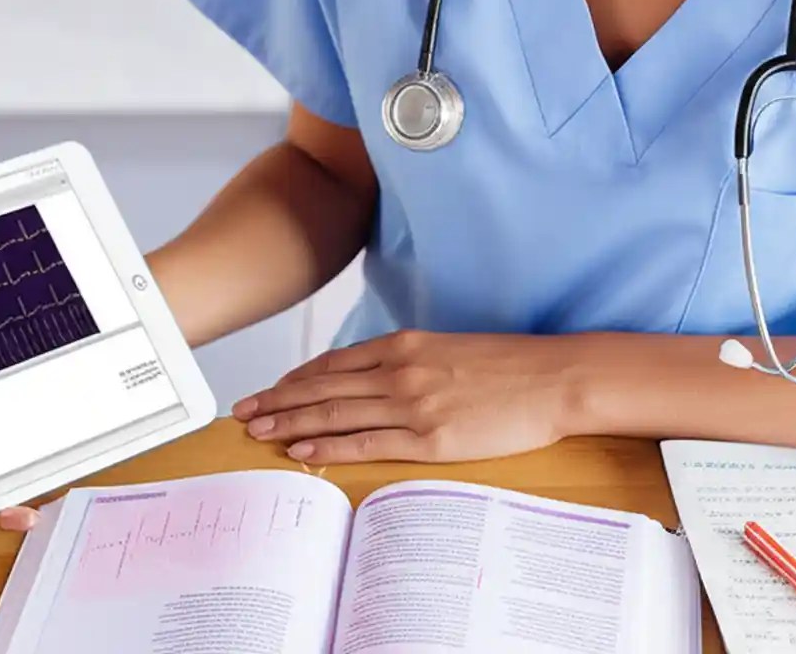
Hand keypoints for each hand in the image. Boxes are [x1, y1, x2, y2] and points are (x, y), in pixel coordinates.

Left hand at [231, 330, 587, 464]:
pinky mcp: (430, 439)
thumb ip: (411, 361)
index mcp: (404, 345)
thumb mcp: (451, 350)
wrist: (555, 379)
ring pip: (334, 415)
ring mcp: (412, 405)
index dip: (294, 380)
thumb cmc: (509, 367)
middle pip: (322, 388)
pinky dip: (328, 446)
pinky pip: (366, 443)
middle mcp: (399, 371)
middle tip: (240, 414)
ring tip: (255, 432)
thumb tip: (379, 380)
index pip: (333, 364)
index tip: (268, 391)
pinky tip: (300, 451)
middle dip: (276, 401)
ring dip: (288, 423)